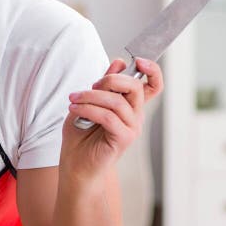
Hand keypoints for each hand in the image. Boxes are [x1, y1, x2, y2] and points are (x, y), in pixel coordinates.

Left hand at [60, 57, 163, 182]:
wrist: (76, 166)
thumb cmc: (81, 136)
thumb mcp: (89, 103)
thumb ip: (103, 85)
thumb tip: (118, 62)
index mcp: (130, 106)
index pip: (152, 85)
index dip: (151, 70)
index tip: (137, 59)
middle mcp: (135, 116)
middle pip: (135, 87)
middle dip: (111, 80)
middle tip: (90, 86)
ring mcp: (132, 128)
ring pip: (117, 101)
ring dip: (91, 96)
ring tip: (73, 100)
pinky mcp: (123, 139)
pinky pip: (108, 117)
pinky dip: (88, 109)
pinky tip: (75, 110)